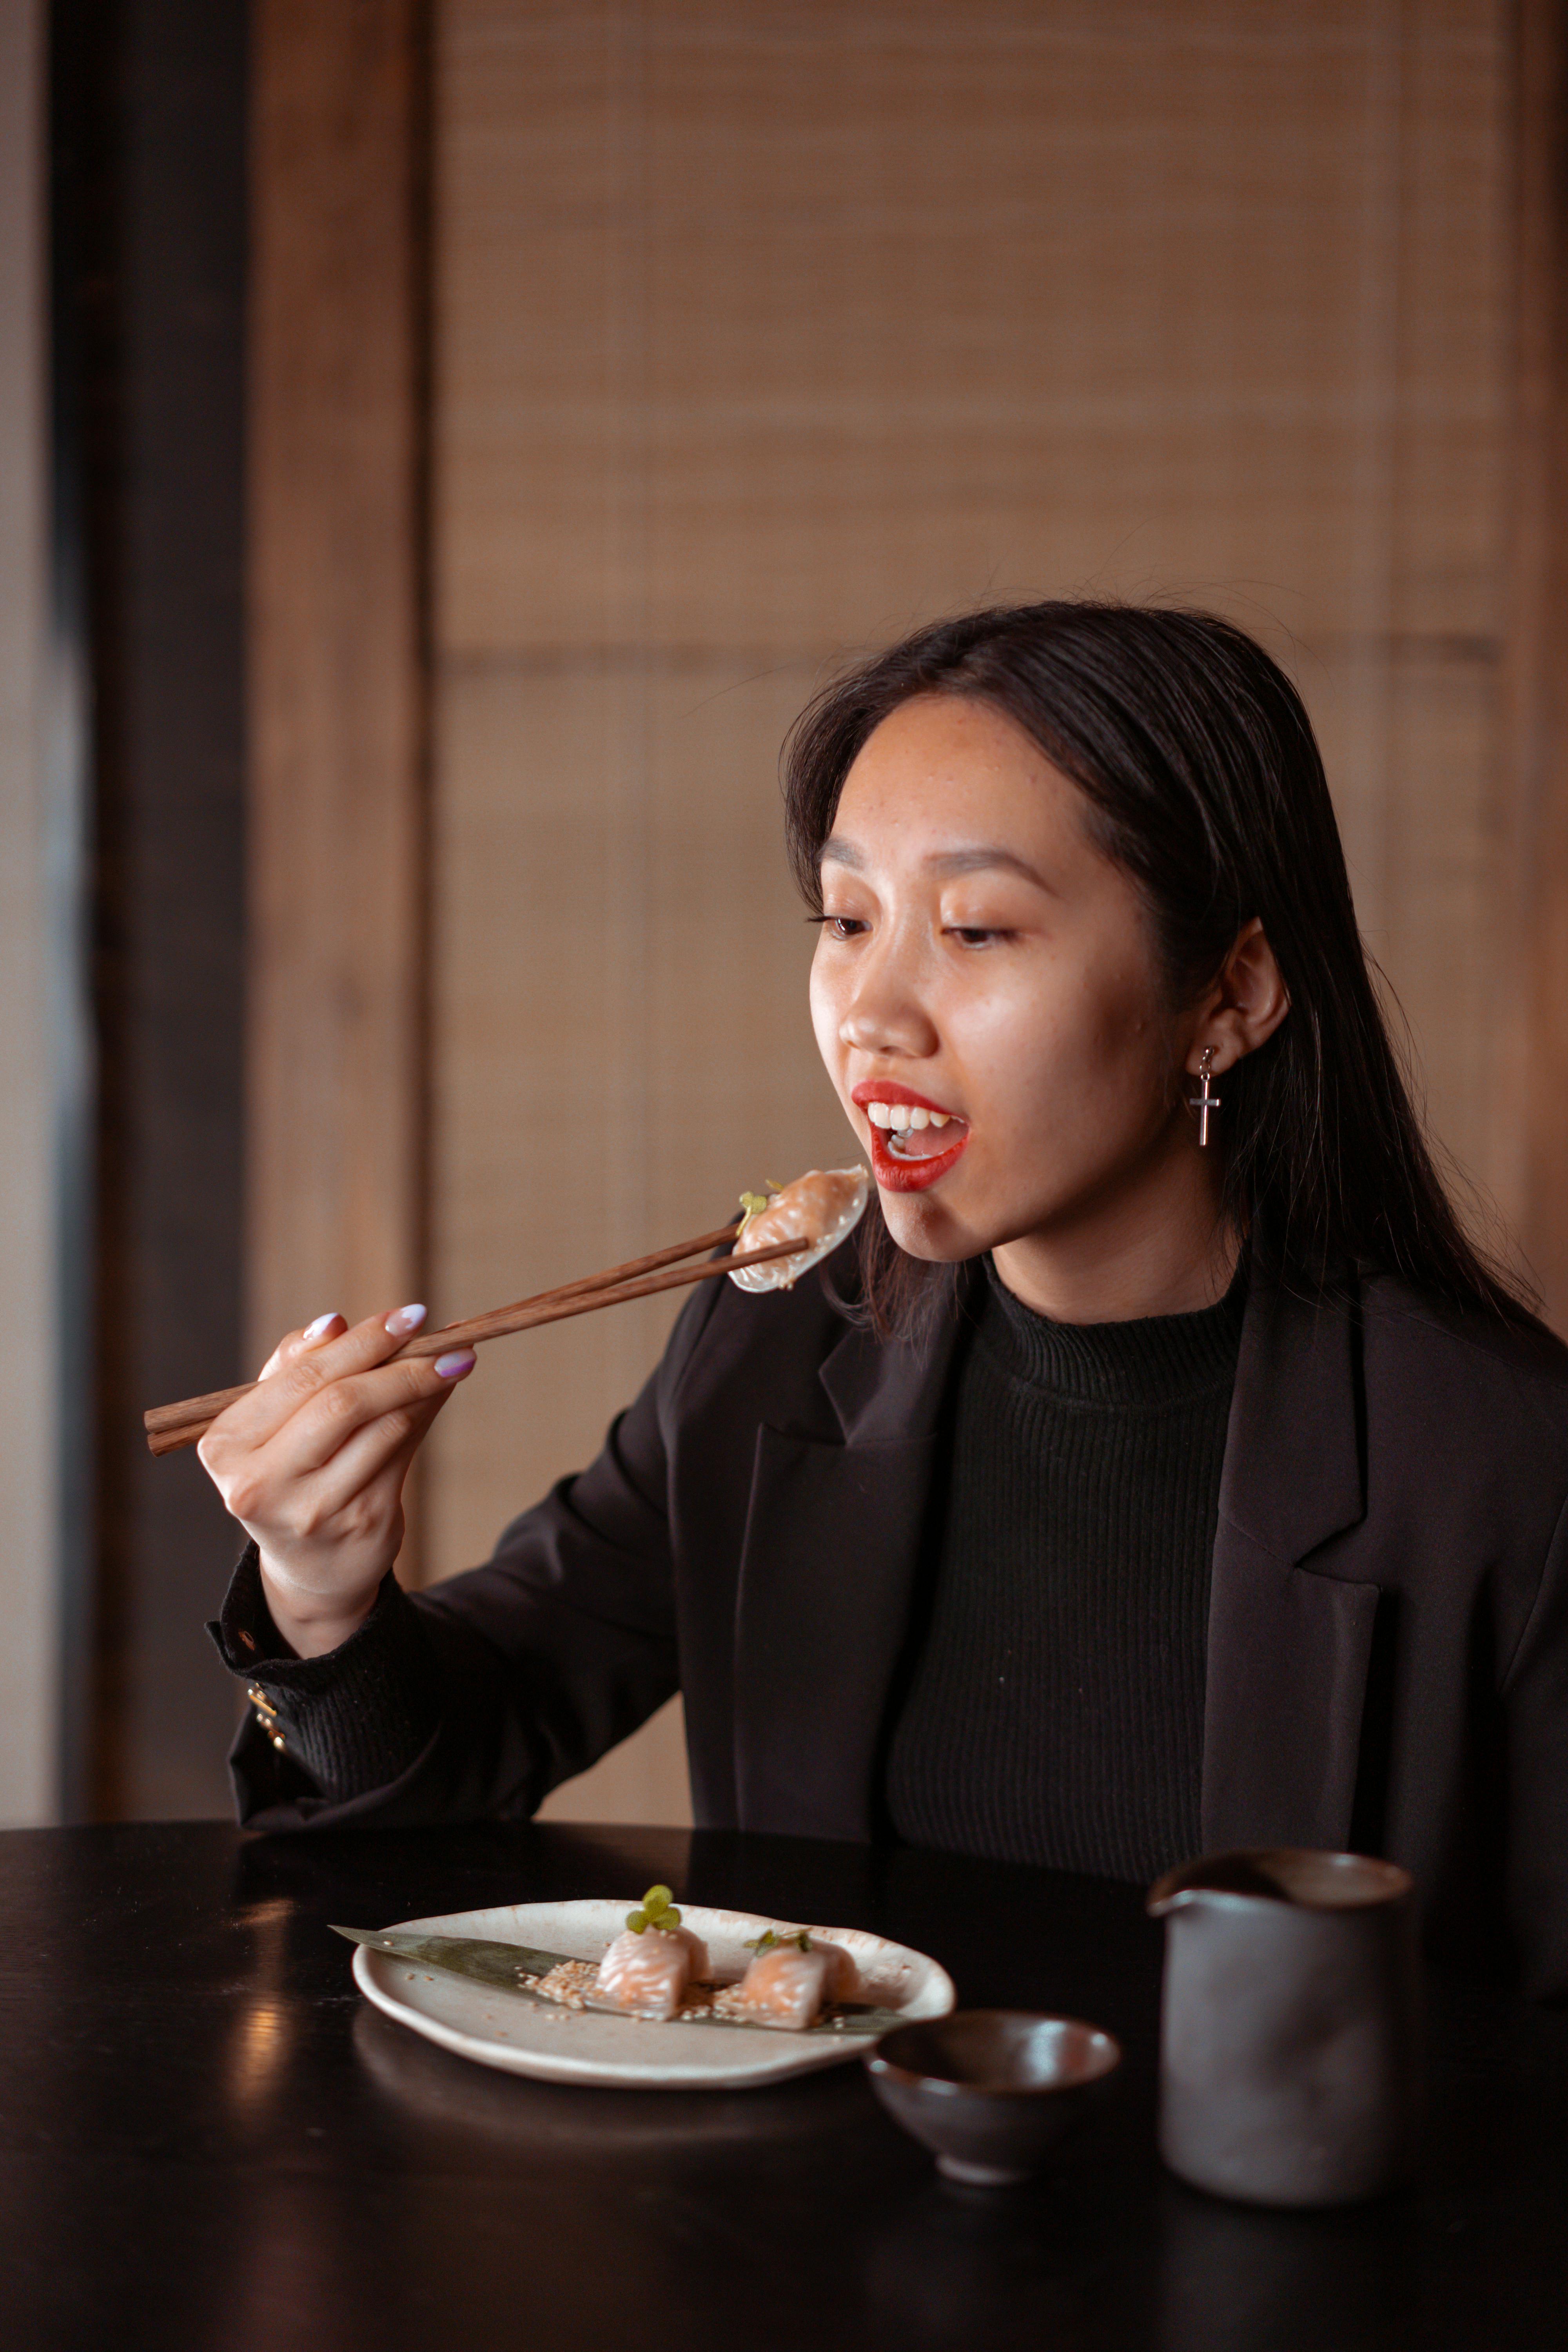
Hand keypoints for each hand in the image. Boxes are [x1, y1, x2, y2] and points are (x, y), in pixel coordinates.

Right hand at [197, 1305, 476, 1657]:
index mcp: (227, 1447)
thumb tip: (336, 1322)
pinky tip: (437, 1395)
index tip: (409, 1316)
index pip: (302, 1379)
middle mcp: (261, 1485)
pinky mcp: (361, 1525)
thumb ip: (298, 1367)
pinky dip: (423, 1415)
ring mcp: (313, 1510)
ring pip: (383, 1427)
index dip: (362, 1342)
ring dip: (423, 1387)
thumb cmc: (287, 1470)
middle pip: (342, 1403)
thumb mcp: (272, 1421)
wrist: (308, 1565)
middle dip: (400, 1363)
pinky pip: (403, 1453)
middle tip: (445, 1339)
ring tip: (450, 1362)